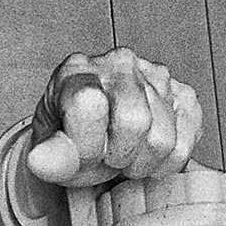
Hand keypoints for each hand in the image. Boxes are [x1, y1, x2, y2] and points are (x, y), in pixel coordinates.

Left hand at [21, 47, 201, 189]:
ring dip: (141, 162)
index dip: (86, 144)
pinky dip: (165, 162)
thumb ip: (48, 157)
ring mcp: (157, 75)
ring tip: (125, 154)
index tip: (80, 151)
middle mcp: (120, 63)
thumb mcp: (50, 152)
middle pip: (134, 121)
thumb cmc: (72, 140)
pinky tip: (146, 151)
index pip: (90, 105)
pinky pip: (185, 143)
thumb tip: (39, 161)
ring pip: (163, 138)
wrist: (98, 138)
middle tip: (106, 156)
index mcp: (78, 70)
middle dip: (118, 155)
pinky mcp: (184, 96)